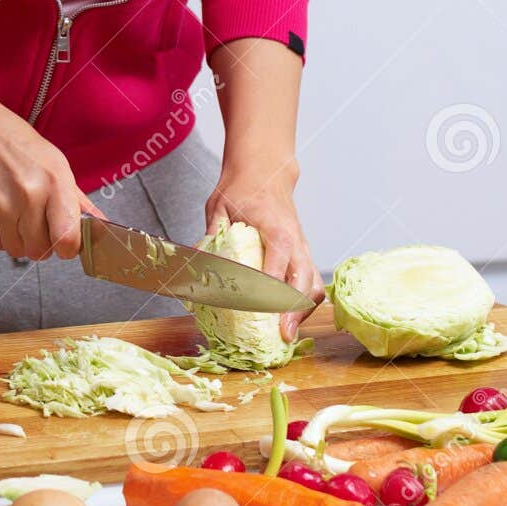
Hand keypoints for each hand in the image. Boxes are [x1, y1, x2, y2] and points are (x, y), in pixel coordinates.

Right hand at [0, 103, 106, 261]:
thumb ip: (78, 201)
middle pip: (41, 250)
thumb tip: (101, 225)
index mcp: (55, 182)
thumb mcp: (57, 165)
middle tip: (40, 223)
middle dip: (43, 243)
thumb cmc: (19, 146)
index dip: (69, 247)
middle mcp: (29, 195)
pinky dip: (3, 235)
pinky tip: (4, 213)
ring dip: (22, 240)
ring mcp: (1, 206)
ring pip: (18, 251)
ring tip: (19, 215)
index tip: (66, 242)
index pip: (68, 238)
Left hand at [204, 155, 325, 340]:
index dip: (272, 293)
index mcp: (276, 230)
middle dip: (296, 310)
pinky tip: (288, 317)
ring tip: (287, 332)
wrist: (264, 170)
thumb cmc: (242, 188)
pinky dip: (303, 302)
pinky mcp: (302, 254)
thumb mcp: (219, 208)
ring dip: (303, 310)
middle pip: (305, 281)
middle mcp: (295, 241)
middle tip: (282, 335)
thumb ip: (210, 235)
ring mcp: (302, 248)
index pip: (278, 266)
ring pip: (313, 285)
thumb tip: (193, 261)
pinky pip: (310, 282)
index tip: (263, 313)